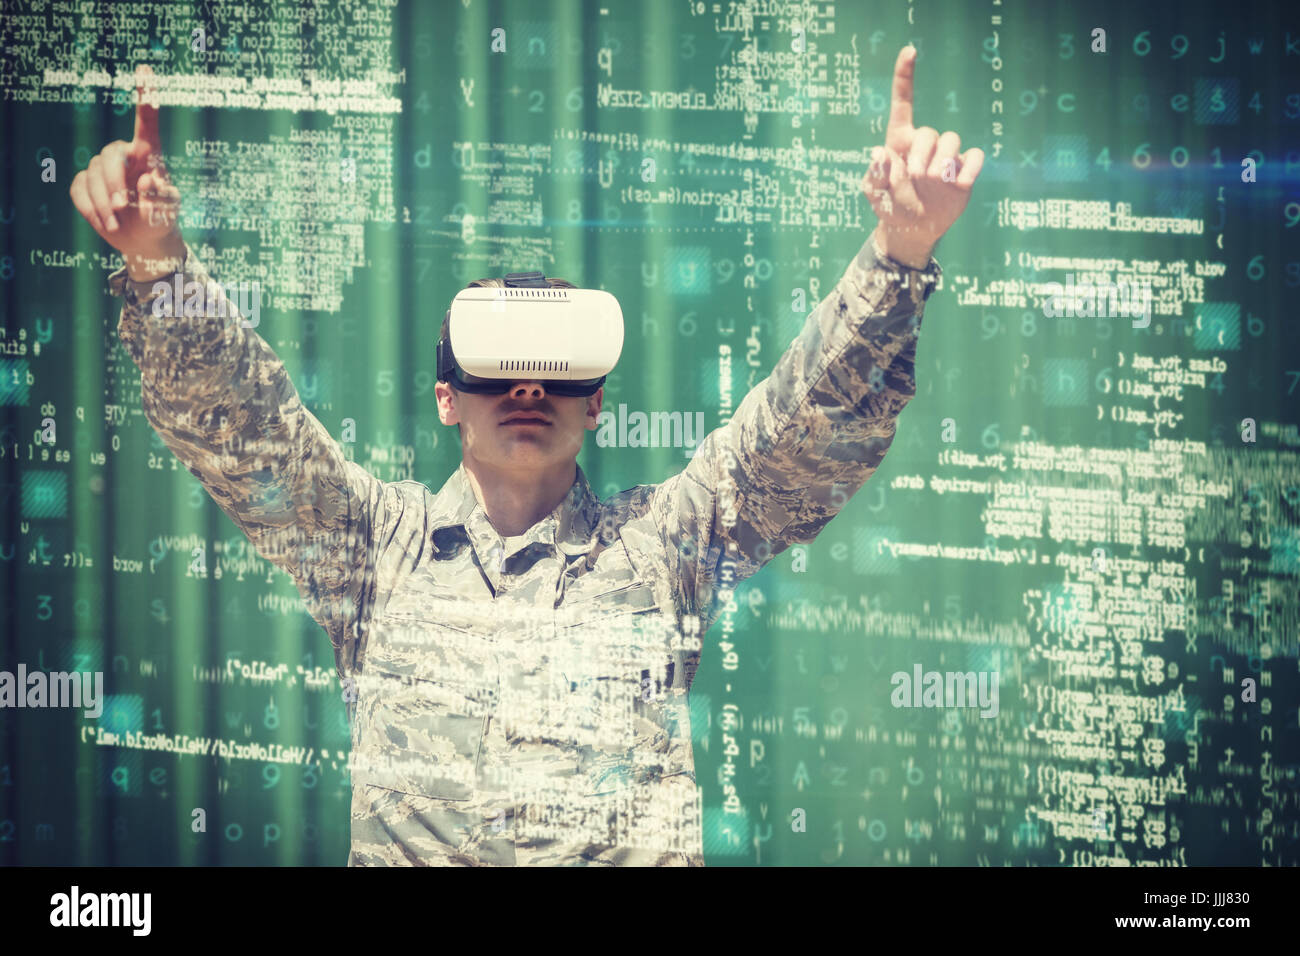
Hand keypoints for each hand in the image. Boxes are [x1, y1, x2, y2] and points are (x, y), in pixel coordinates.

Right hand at [69, 64, 184, 281]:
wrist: (143, 240)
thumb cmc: (161, 221)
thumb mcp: (169, 212)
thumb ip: (162, 198)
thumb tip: (147, 180)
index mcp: (149, 155)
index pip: (147, 122)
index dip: (146, 96)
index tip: (145, 68)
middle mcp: (124, 156)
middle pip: (111, 155)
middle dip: (114, 182)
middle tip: (123, 207)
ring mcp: (102, 168)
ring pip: (94, 174)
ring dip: (104, 202)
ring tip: (118, 223)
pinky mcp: (85, 184)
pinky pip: (80, 190)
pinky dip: (92, 209)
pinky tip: (106, 222)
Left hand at [862, 46, 984, 268]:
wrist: (911, 230)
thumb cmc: (890, 207)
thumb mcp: (874, 193)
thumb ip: (875, 173)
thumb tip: (879, 152)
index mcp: (900, 141)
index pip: (903, 103)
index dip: (905, 76)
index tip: (910, 51)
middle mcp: (925, 144)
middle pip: (931, 132)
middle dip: (921, 155)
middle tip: (913, 178)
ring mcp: (946, 157)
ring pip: (953, 141)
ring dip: (940, 165)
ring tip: (932, 183)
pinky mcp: (964, 172)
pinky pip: (975, 158)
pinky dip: (967, 170)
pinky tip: (957, 184)